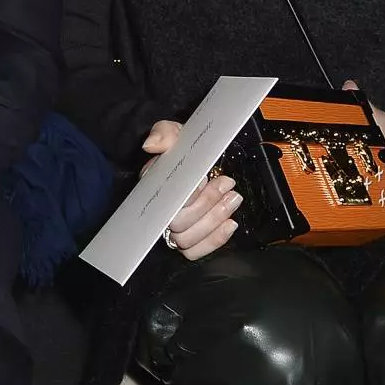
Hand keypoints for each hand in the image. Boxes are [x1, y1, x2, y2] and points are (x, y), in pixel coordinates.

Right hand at [142, 120, 242, 260]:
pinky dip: (215, 240)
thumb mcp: (175, 133)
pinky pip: (196, 251)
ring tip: (233, 199)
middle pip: (177, 224)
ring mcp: (173, 227)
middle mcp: (160, 210)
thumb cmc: (182, 149)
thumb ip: (164, 133)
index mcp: (152, 185)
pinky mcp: (189, 239)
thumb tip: (152, 145)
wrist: (194, 159)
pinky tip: (230, 223)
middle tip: (226, 184)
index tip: (203, 179)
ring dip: (214, 219)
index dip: (186, 195)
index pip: (164, 200)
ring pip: (187, 239)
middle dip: (206, 204)